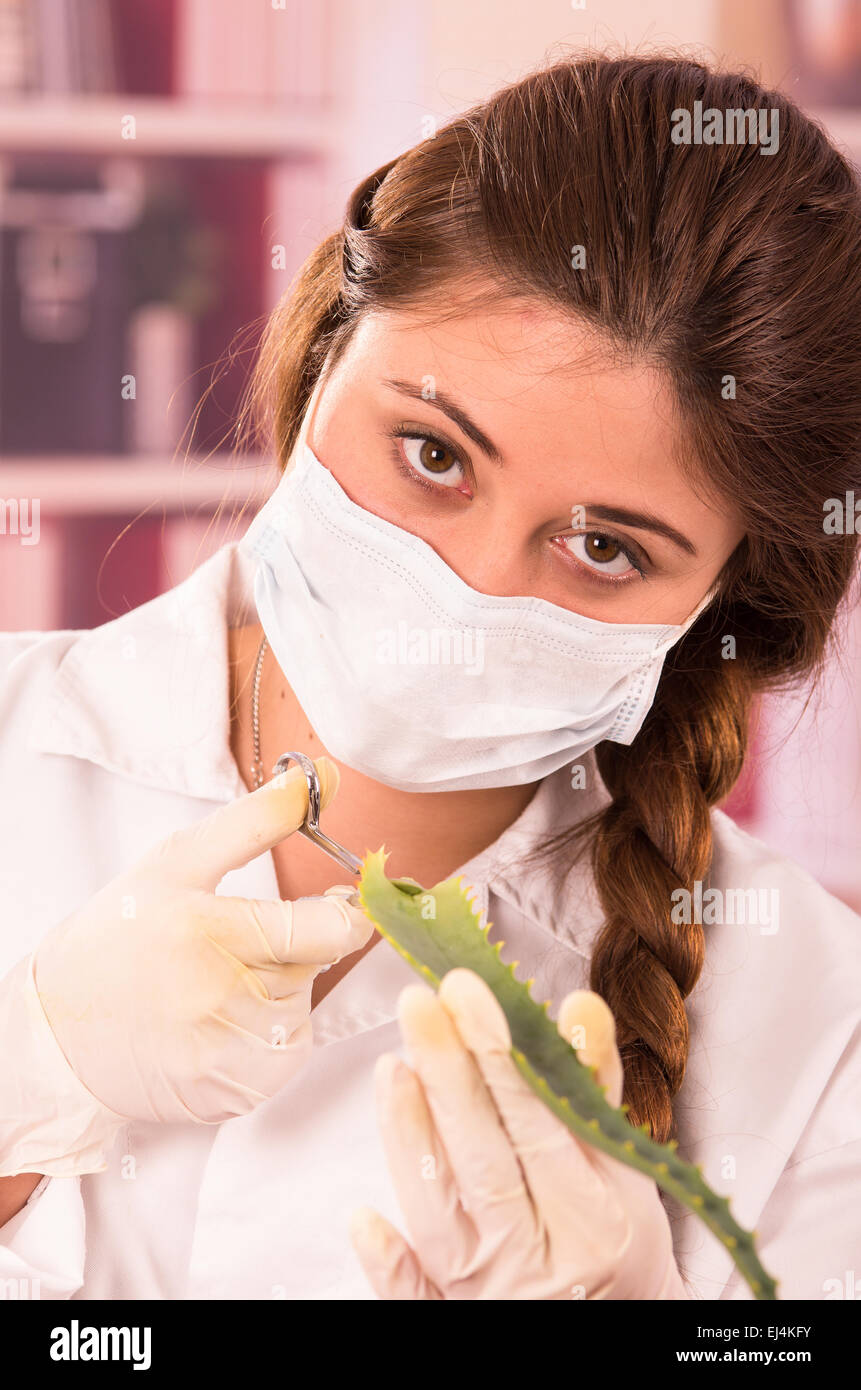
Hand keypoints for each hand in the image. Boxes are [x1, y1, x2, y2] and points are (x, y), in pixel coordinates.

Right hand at [0, 757, 372, 1177]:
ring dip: (281, 995)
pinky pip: (287, 1058)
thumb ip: (259, 818)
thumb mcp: (177, 861)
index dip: (344, 911)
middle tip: (243, 943)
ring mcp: (228, 1056)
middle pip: (317, 965)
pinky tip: (220, 1025)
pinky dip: (268, 1039)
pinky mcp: (233, 1096)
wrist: (57, 1036)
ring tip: (219, 986)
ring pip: (304, 1012)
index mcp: (208, 929)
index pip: (330, 928)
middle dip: (297, 948)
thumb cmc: (119, 935)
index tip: (334, 902)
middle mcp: (222, 999)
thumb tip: (325, 777)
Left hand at [349, 969, 688, 1299]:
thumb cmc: (621, 1230)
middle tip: (420, 1000)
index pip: (539, 1127)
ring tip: (392, 1064)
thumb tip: (579, 1005)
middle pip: (483, 1161)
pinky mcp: (455, 1318)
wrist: (624, 1319)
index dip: (499, 1058)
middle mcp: (539, 1260)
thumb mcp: (626, 1162)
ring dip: (409, 1139)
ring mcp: (491, 1292)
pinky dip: (388, 1264)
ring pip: (440, 1216)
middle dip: (448, 1075)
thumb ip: (596, 1083)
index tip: (466, 991)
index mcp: (595, 1219)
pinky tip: (361, 1218)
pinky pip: (414, 1298)